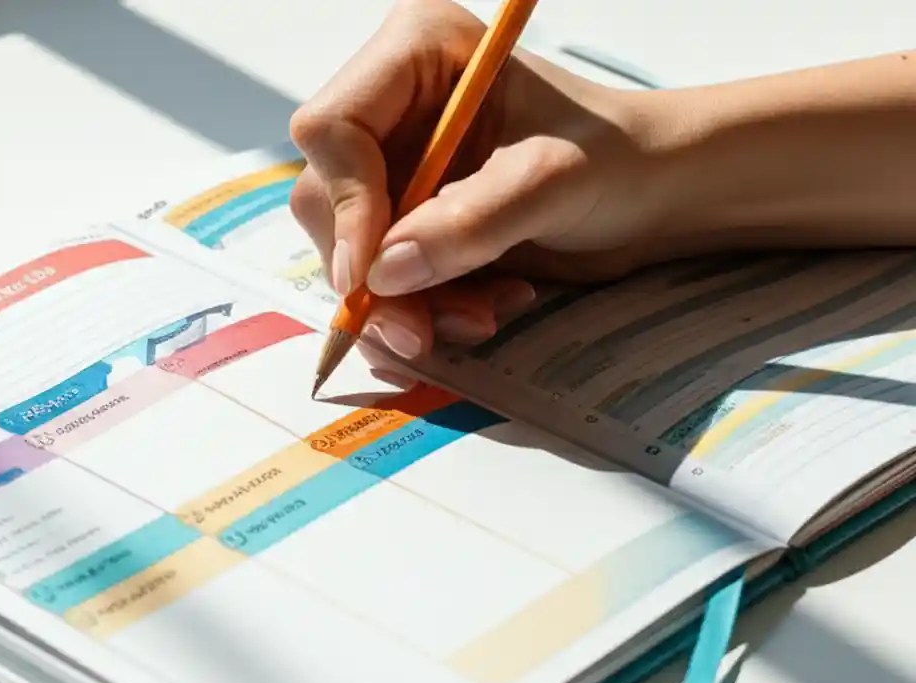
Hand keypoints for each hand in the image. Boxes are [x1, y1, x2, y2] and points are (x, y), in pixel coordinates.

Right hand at [289, 0, 671, 375]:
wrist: (652, 195)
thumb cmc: (617, 159)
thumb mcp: (551, 183)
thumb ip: (468, 223)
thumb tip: (382, 273)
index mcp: (414, 54)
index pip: (331, 130)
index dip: (346, 205)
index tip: (375, 276)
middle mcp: (388, 106)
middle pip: (327, 200)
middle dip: (375, 276)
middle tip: (425, 331)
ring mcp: (391, 165)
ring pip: (346, 251)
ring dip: (404, 305)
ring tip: (480, 318)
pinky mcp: (403, 216)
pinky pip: (377, 277)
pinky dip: (421, 309)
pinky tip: (480, 309)